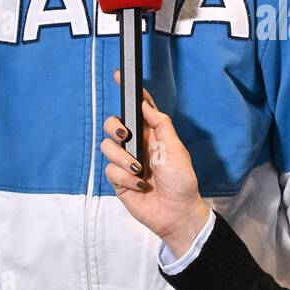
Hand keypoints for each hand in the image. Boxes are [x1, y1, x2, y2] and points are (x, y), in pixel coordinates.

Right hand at [100, 71, 210, 255]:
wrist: (176, 214)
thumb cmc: (182, 182)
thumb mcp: (177, 150)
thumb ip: (161, 126)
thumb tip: (146, 106)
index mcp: (152, 134)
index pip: (139, 109)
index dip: (130, 92)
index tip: (120, 75)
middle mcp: (136, 145)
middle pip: (113, 125)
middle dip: (114, 127)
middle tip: (126, 136)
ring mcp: (125, 162)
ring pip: (107, 147)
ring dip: (122, 158)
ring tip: (139, 170)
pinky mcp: (118, 180)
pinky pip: (110, 170)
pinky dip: (124, 177)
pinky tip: (139, 185)